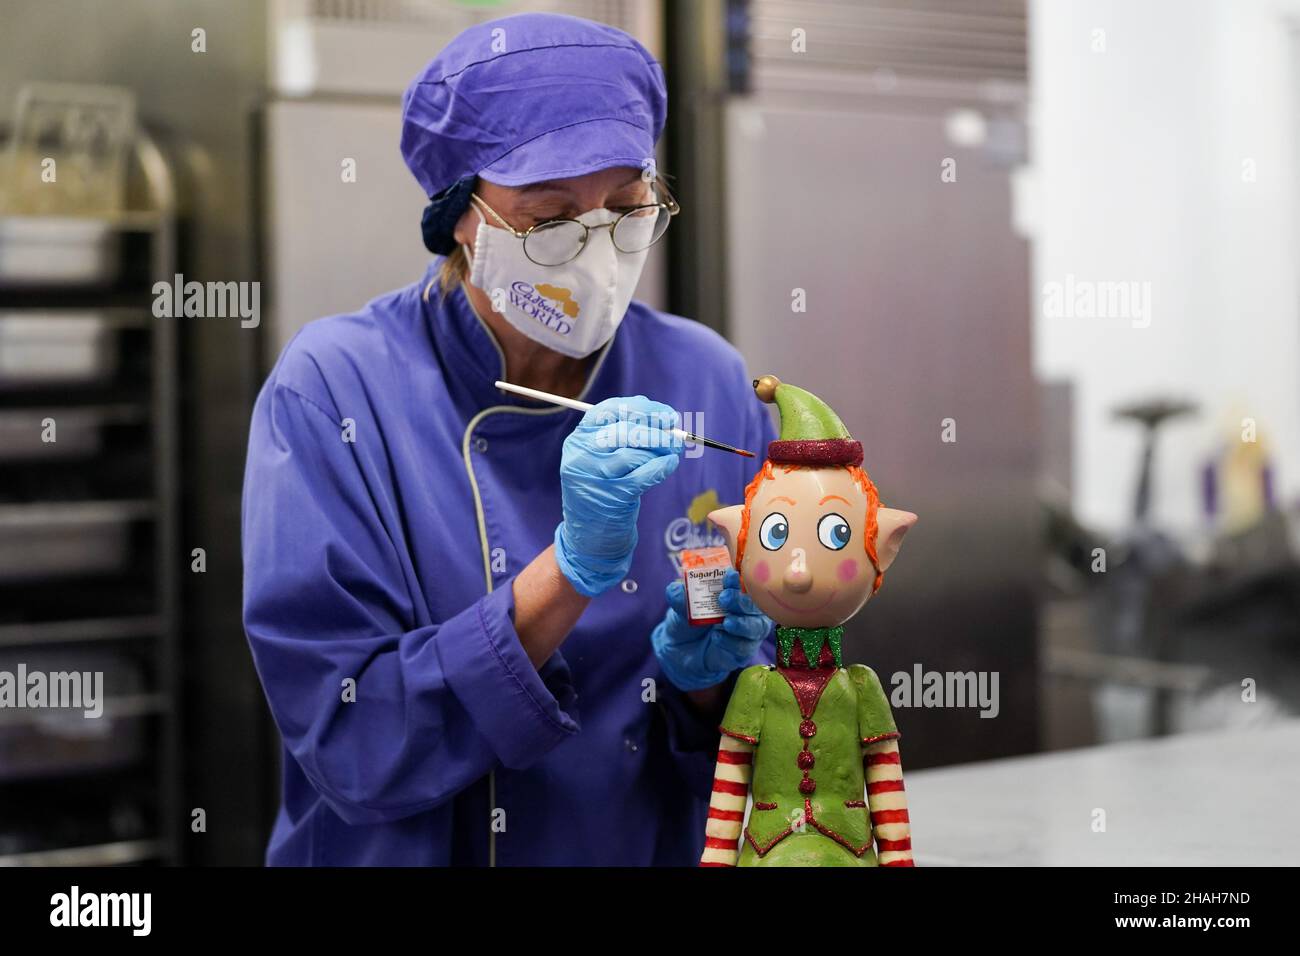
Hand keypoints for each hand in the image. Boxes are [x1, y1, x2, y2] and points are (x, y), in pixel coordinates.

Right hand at [553, 395, 682, 596]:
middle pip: (625, 431)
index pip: (610, 411)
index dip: (642, 409)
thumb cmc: (602, 487)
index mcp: (579, 438)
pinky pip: (643, 476)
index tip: (666, 415)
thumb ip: (625, 433)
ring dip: (661, 449)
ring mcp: (594, 477)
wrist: (588, 533)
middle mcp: (581, 454)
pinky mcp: (610, 497)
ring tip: (674, 451)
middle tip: (677, 435)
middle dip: (657, 431)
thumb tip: (661, 416)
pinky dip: (661, 468)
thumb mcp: (602, 456)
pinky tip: (670, 465)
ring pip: (634, 453)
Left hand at [652, 569, 771, 690]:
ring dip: (742, 623)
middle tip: (724, 598)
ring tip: (725, 623)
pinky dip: (733, 642)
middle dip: (741, 600)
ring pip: (757, 627)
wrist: (679, 651)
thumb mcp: (679, 607)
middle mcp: (745, 610)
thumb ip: (679, 597)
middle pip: (755, 604)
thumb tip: (678, 588)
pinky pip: (745, 647)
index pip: (743, 582)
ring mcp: (747, 632)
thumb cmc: (686, 621)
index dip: (738, 579)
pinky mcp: (743, 652)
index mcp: (734, 592)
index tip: (729, 575)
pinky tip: (717, 637)